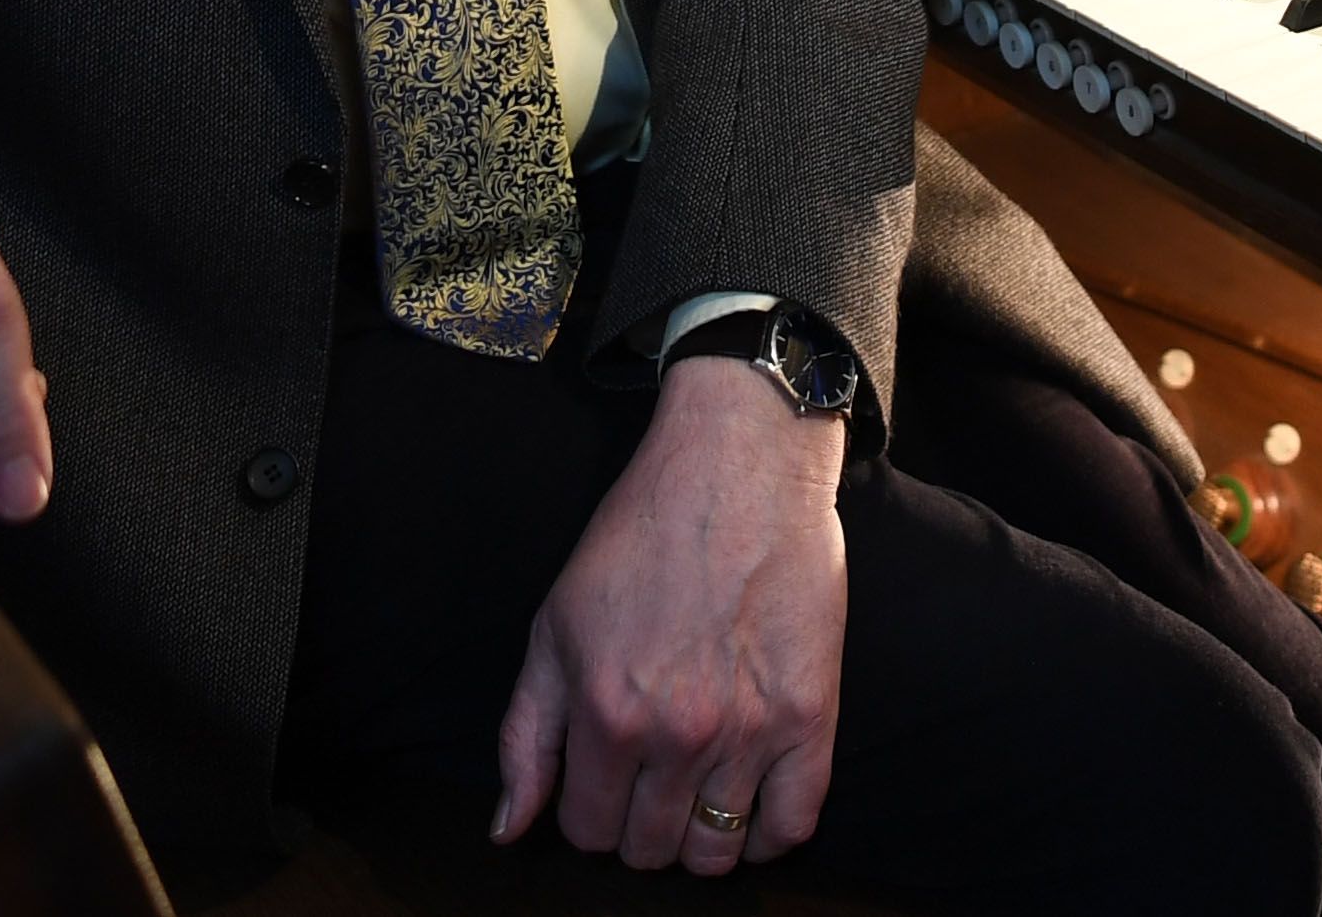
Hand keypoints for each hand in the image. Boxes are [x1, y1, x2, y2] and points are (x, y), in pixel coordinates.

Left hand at [490, 352, 847, 870]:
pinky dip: (769, 835)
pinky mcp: (812, 718)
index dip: (588, 811)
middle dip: (638, 826)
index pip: (587, 832)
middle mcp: (677, 735)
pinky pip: (794, 826)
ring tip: (695, 794)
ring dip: (699, 839)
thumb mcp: (555, 623)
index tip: (602, 779)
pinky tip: (751, 804)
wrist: (738, 468)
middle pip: (650, 850)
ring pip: (716, 852)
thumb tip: (509, 828)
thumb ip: (526, 734)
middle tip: (648, 779)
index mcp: (607, 713)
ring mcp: (750, 731)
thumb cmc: (641, 535)